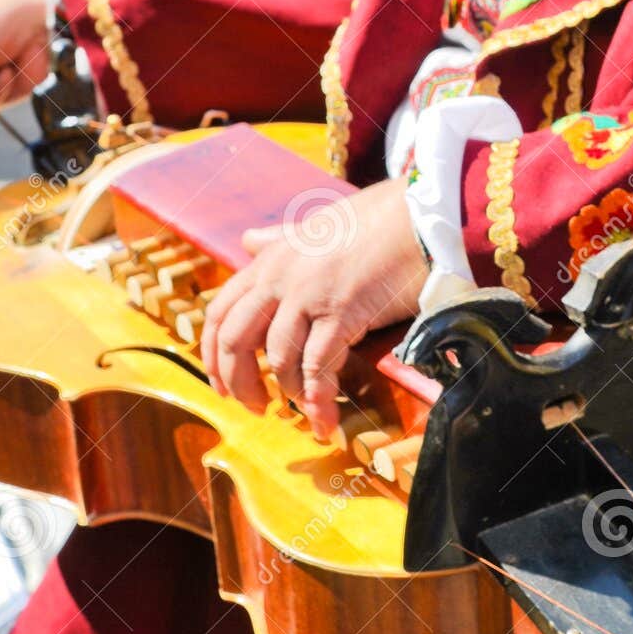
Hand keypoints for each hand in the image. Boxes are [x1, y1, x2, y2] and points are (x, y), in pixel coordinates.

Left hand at [200, 175, 428, 439]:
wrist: (418, 216)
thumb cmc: (373, 221)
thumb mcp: (314, 226)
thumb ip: (279, 239)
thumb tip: (248, 239)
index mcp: (269, 259)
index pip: (220, 312)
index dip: (214, 355)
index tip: (221, 384)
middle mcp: (279, 277)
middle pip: (236, 340)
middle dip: (241, 382)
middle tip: (256, 406)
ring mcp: (308, 294)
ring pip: (279, 358)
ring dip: (289, 393)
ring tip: (304, 411)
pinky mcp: (342, 312)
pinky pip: (317, 366)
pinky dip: (318, 398)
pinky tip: (324, 417)